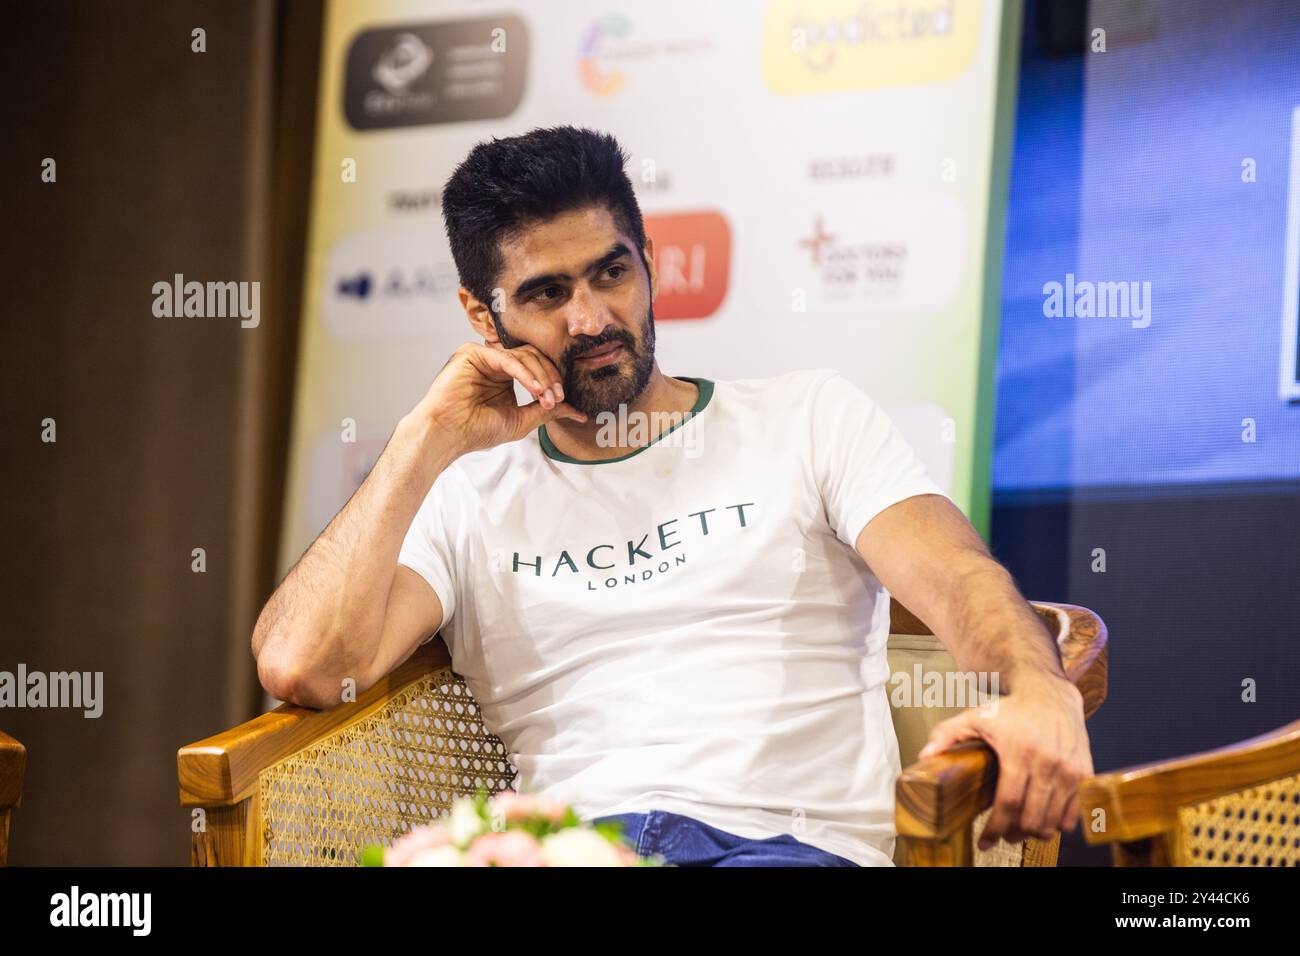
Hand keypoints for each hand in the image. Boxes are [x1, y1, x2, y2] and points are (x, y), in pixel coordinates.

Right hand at [418, 342, 586, 454]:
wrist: (447, 435)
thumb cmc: (476, 430)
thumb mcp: (520, 421)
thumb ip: (547, 411)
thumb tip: (577, 411)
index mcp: (505, 376)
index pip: (537, 368)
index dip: (553, 382)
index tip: (565, 403)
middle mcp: (495, 363)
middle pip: (534, 358)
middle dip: (551, 378)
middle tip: (558, 399)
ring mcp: (483, 356)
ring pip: (523, 355)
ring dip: (541, 377)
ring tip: (548, 398)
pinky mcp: (472, 353)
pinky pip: (506, 358)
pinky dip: (525, 374)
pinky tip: (536, 389)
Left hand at [916, 674, 1092, 849]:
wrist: (1050, 694)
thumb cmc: (1010, 709)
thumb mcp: (975, 717)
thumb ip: (947, 735)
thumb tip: (924, 756)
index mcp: (1019, 753)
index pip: (1008, 804)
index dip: (995, 828)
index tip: (985, 842)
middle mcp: (1048, 763)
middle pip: (1031, 818)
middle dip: (1014, 833)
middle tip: (1003, 835)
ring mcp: (1070, 770)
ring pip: (1053, 820)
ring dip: (1036, 832)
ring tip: (1021, 829)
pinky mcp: (1085, 772)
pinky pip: (1074, 813)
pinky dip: (1059, 824)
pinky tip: (1044, 820)